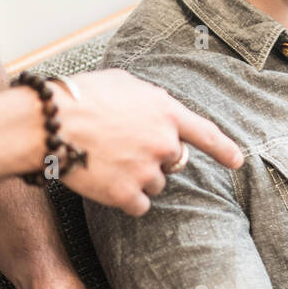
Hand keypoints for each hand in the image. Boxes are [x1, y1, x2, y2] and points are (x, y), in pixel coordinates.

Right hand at [50, 69, 242, 215]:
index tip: (237, 162)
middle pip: (175, 162)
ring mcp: (146, 170)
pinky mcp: (126, 195)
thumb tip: (154, 110)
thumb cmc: (81, 97)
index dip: (224, 149)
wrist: (50, 123)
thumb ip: (149, 100)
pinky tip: (105, 182)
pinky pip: (139, 205)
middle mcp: (163, 143)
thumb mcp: (124, 83)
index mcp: (166, 112)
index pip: (205, 133)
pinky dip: (125, 199)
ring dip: (137, 178)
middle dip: (158, 159)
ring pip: (155, 185)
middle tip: (127, 149)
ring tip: (107, 160)